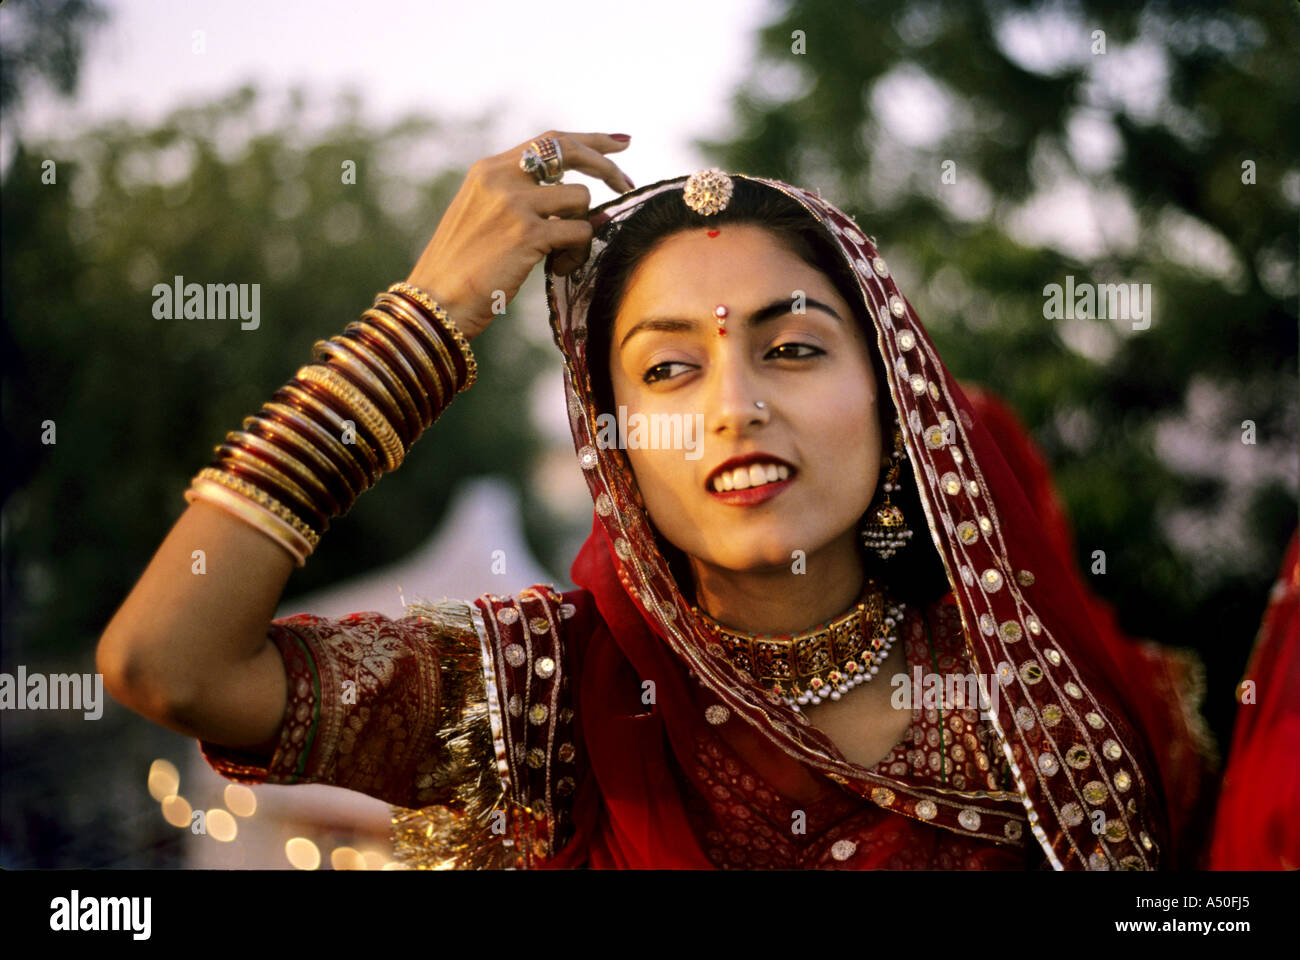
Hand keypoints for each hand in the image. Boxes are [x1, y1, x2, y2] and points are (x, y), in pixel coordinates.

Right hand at [405, 131, 633, 340]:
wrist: (436, 302)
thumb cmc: (460, 271)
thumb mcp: (482, 219)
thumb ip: (520, 200)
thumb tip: (580, 203)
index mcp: (488, 170)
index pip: (549, 140)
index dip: (589, 140)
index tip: (620, 143)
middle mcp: (501, 179)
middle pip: (571, 153)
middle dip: (606, 167)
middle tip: (626, 184)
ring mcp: (514, 204)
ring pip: (581, 199)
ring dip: (582, 230)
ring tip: (562, 256)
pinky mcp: (527, 234)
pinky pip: (579, 233)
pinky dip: (577, 254)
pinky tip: (557, 269)